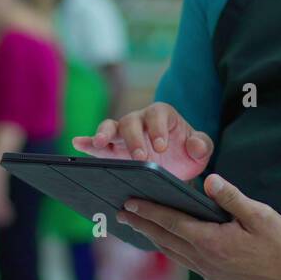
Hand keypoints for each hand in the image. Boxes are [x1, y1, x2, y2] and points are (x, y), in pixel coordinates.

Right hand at [71, 102, 213, 180]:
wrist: (176, 164)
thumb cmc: (187, 152)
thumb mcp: (201, 149)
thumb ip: (202, 145)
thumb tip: (194, 145)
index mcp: (162, 115)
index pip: (157, 115)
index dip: (157, 129)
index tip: (161, 147)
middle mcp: (140, 120)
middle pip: (131, 122)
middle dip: (133, 138)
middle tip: (140, 157)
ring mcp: (123, 134)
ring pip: (110, 127)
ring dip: (103, 134)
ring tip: (99, 143)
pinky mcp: (112, 148)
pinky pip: (97, 144)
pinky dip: (87, 143)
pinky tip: (78, 144)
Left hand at [117, 174, 280, 279]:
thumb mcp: (260, 215)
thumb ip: (232, 197)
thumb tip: (210, 180)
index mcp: (212, 241)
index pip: (172, 222)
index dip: (148, 211)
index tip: (129, 203)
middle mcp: (205, 260)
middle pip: (165, 239)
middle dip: (142, 224)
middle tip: (121, 212)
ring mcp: (210, 272)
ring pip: (173, 252)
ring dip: (154, 238)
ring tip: (138, 226)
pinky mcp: (217, 279)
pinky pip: (186, 262)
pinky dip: (172, 249)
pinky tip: (170, 243)